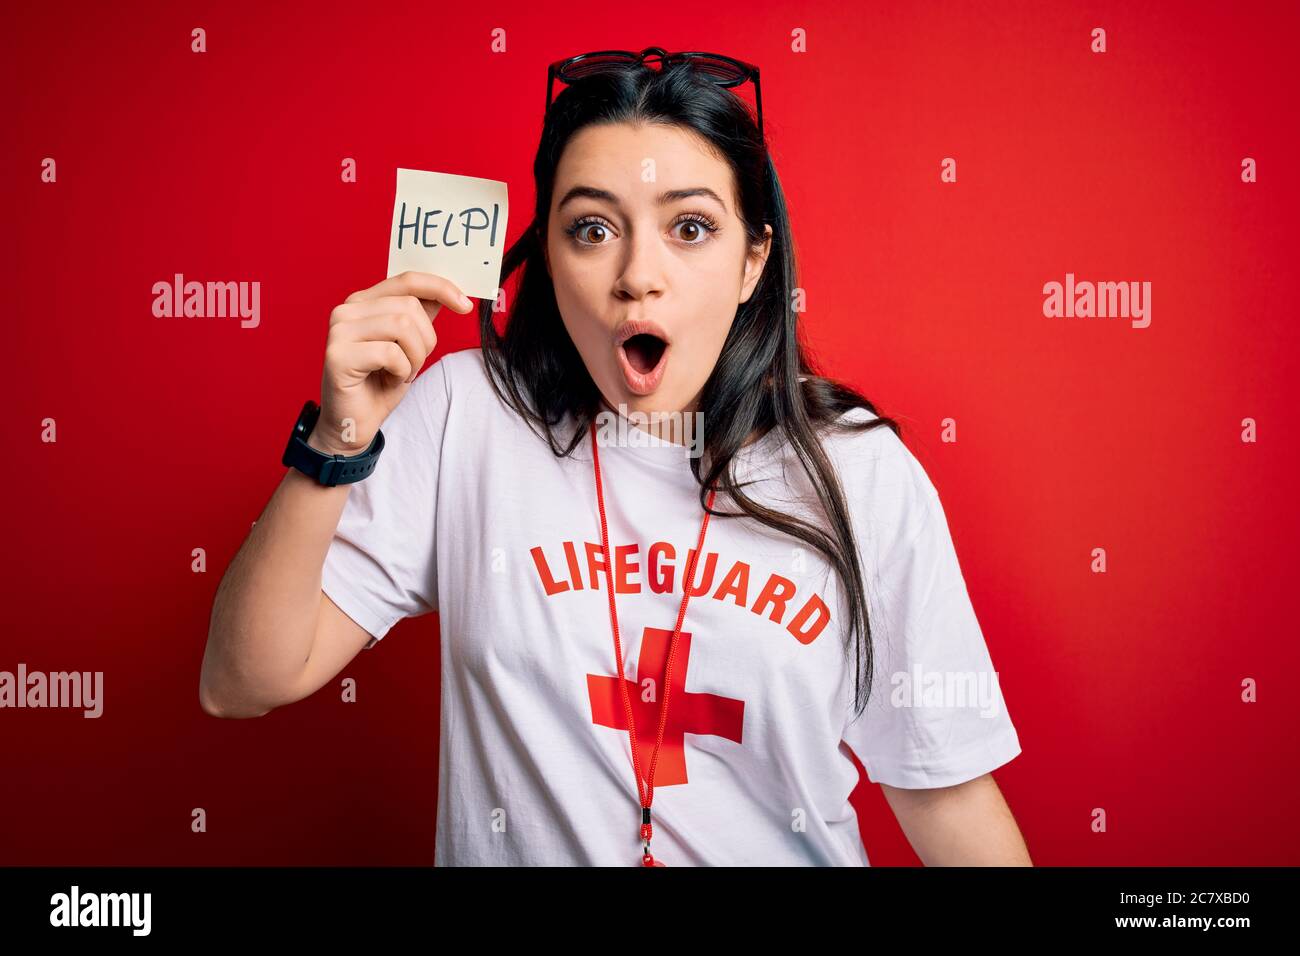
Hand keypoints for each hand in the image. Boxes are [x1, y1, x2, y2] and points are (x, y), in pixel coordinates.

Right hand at [310, 271, 473, 455]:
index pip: (408, 280)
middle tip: (413, 364)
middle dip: (426, 340)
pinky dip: (401, 371)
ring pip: (403, 326)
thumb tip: (448, 292)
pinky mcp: (338, 355)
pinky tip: (389, 381)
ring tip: (402, 373)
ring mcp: (339, 330)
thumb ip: (421, 316)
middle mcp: (347, 310)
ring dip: (415, 357)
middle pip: (410, 307)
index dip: (441, 288)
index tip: (466, 305)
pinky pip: (390, 353)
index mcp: (364, 302)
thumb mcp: (409, 345)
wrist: (355, 422)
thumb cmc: (380, 384)